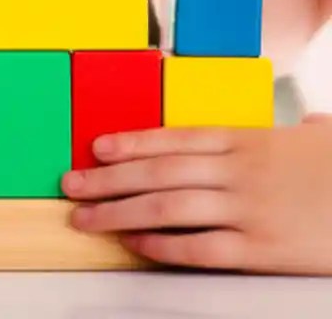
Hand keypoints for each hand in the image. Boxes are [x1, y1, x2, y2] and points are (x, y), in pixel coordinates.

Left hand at [62, 117, 331, 274]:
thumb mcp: (323, 139)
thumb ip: (301, 132)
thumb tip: (306, 124)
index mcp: (249, 140)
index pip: (174, 138)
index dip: (131, 143)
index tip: (95, 148)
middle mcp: (241, 171)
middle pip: (158, 171)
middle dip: (106, 179)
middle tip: (68, 185)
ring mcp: (250, 210)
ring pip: (167, 207)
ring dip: (117, 212)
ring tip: (83, 218)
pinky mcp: (263, 249)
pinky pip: (199, 247)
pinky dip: (162, 245)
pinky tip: (135, 243)